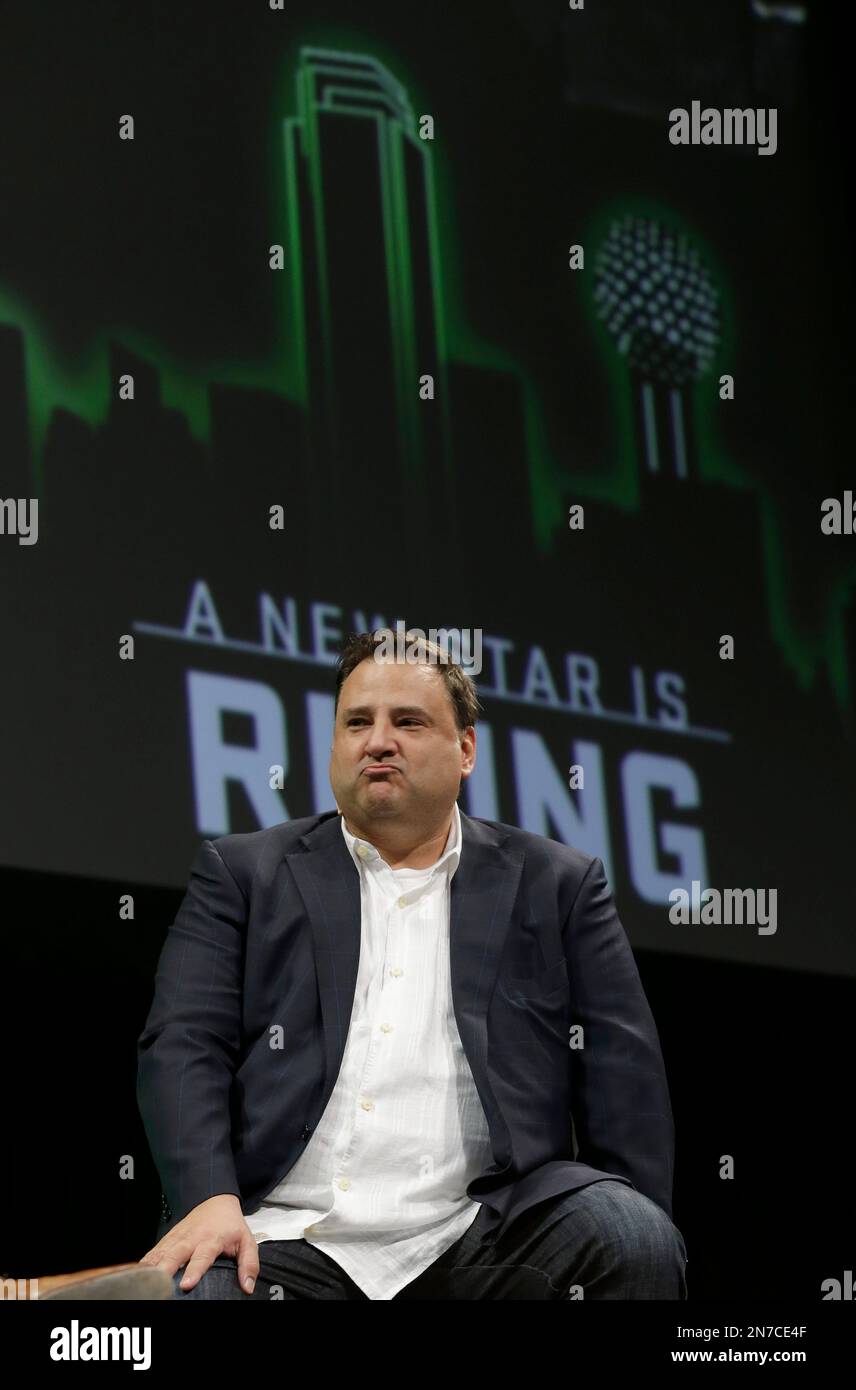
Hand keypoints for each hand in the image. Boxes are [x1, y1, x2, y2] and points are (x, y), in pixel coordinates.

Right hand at [138, 1194, 258, 1294]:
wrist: (216, 1200)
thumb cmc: (230, 1224)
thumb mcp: (246, 1241)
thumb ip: (249, 1264)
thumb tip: (247, 1286)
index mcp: (211, 1239)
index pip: (202, 1256)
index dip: (194, 1270)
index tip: (186, 1284)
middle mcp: (192, 1238)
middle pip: (176, 1254)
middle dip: (166, 1268)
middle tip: (158, 1282)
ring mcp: (178, 1237)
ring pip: (162, 1252)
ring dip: (152, 1265)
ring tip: (143, 1280)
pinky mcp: (169, 1238)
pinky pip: (155, 1250)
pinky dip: (146, 1261)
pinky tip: (138, 1272)